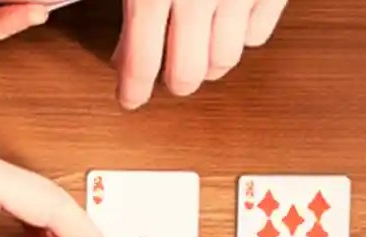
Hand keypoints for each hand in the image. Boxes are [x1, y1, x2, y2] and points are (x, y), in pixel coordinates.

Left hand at [114, 0, 288, 109]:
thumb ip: (133, 4)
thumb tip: (109, 46)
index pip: (141, 61)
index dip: (133, 88)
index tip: (130, 99)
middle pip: (188, 73)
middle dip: (176, 81)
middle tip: (169, 77)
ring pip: (225, 60)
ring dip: (208, 62)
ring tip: (199, 47)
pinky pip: (256, 36)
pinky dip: (240, 38)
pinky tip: (227, 24)